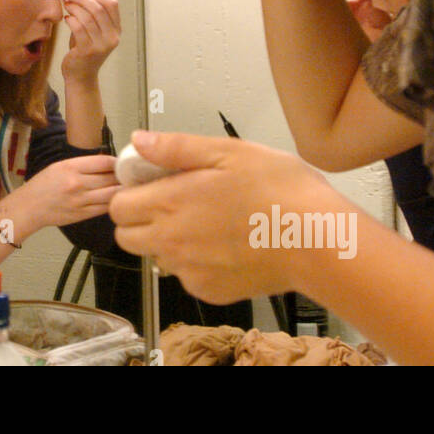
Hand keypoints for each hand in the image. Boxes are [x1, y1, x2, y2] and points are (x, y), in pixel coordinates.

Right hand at [3, 154, 118, 237]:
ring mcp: (81, 201)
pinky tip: (119, 200)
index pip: (104, 162)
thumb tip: (108, 164)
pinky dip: (114, 203)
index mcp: (71, 167)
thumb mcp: (60, 166)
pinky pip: (105, 208)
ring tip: (129, 187)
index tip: (123, 163)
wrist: (29, 207)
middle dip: (123, 176)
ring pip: (112, 194)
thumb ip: (83, 165)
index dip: (118, 162)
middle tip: (131, 175)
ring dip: (123, 190)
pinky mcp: (83, 215)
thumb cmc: (44, 184)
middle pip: (111, 178)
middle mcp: (77, 183)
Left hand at [59, 0, 119, 82]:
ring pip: (87, 18)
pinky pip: (78, 28)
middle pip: (98, 9)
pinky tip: (67, 19)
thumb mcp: (94, 32)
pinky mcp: (87, 51)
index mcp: (116, 30)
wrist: (81, 76)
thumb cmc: (84, 49)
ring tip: (66, 6)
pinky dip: (71, 20)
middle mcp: (112, 37)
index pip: (112, 4)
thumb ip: (90, 15)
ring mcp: (101, 45)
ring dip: (74, 8)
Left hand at [109, 131, 343, 303]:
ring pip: (158, 258)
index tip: (151, 184)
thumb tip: (139, 141)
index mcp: (169, 203)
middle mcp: (170, 242)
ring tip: (208, 224)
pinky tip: (226, 246)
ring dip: (169, 243)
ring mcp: (188, 272)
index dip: (130, 193)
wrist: (316, 241)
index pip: (118, 207)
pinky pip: (187, 277)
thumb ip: (176, 148)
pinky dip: (197, 264)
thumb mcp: (228, 152)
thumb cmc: (278, 189)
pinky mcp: (209, 292)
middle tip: (175, 204)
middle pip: (127, 237)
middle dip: (140, 221)